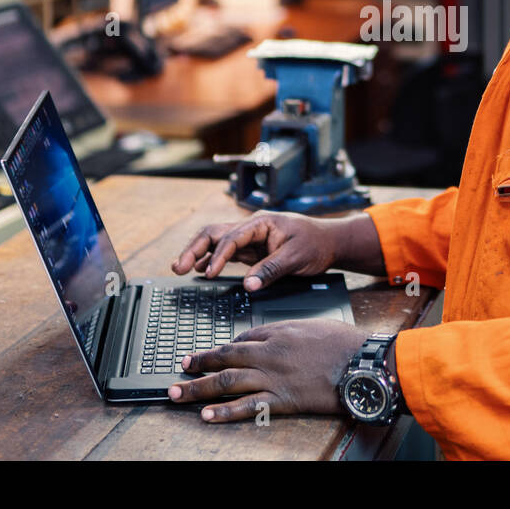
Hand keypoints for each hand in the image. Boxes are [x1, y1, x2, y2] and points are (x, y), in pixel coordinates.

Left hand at [167, 319, 369, 420]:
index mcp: (276, 333)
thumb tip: (267, 335)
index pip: (238, 340)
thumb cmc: (342, 343)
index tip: (199, 355)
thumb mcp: (310, 325)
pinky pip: (248, 407)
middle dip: (198, 365)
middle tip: (179, 370)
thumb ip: (285, 331)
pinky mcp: (282, 400)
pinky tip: (207, 415)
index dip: (216, 349)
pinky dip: (224, 412)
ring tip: (178, 394)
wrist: (360, 362)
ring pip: (227, 382)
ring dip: (199, 389)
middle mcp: (268, 354)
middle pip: (224, 359)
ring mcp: (273, 378)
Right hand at [170, 209, 385, 288]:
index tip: (209, 274)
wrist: (331, 242)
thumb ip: (270, 270)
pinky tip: (201, 270)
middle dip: (194, 248)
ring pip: (217, 242)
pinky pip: (227, 253)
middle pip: (215, 233)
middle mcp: (252, 228)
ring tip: (180, 268)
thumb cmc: (316, 244)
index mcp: (261, 223)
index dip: (218, 256)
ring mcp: (251, 239)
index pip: (231, 237)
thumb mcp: (295, 258)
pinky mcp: (253, 250)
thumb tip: (248, 285)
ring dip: (199, 253)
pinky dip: (212, 260)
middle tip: (178, 266)